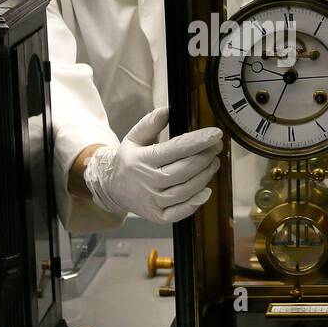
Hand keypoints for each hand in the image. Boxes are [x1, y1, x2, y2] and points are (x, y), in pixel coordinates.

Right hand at [83, 107, 222, 223]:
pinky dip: (194, 204)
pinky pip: (179, 213)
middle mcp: (147, 182)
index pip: (175, 149)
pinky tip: (206, 191)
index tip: (216, 133)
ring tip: (213, 163)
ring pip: (185, 191)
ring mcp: (152, 201)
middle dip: (205, 157)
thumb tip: (167, 110)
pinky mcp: (157, 216)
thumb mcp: (134, 138)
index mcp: (141, 160)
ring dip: (204, 176)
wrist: (111, 187)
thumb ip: (150, 123)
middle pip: (184, 171)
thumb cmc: (129, 160)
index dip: (198, 141)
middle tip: (216, 147)